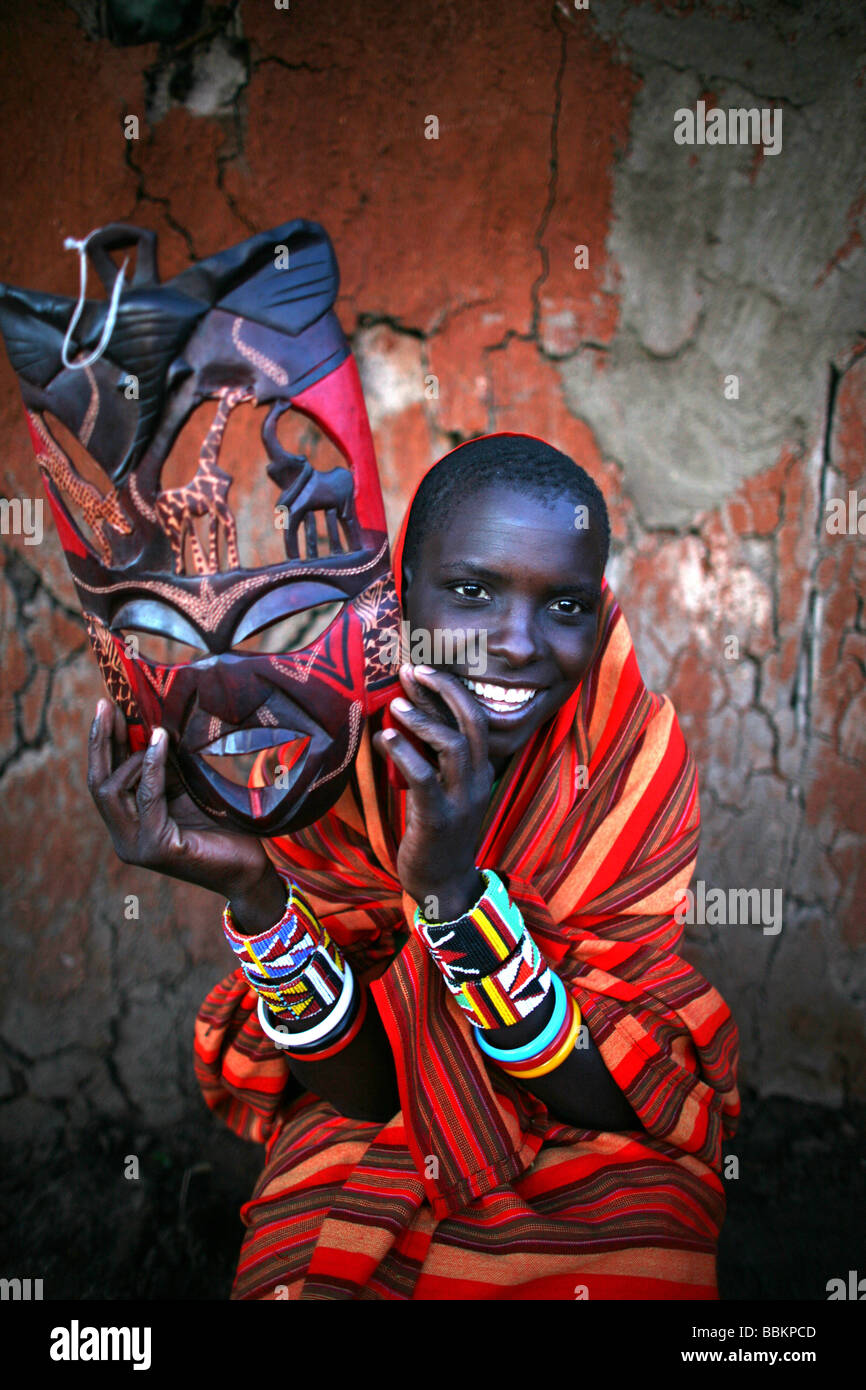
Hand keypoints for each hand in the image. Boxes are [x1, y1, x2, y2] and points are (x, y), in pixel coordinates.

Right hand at [87, 700, 285, 929]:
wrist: (249, 868)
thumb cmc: (222, 827)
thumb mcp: (187, 789)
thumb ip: (165, 768)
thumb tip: (154, 724)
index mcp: (129, 825)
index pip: (104, 780)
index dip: (101, 744)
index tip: (105, 706)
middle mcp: (125, 838)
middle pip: (99, 784)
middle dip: (100, 742)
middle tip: (107, 705)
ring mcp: (137, 847)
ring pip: (114, 790)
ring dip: (132, 755)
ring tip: (155, 729)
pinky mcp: (157, 849)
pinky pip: (147, 798)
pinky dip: (151, 767)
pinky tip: (161, 742)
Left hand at [372, 664, 492, 919]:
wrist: (444, 885)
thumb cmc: (436, 833)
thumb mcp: (440, 789)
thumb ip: (430, 757)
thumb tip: (401, 720)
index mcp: (481, 770)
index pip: (474, 717)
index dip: (450, 690)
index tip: (423, 669)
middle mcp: (478, 780)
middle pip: (471, 721)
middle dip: (444, 690)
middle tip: (413, 669)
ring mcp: (462, 800)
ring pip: (453, 746)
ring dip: (423, 719)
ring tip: (396, 701)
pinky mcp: (440, 819)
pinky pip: (425, 779)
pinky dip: (405, 754)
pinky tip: (385, 737)